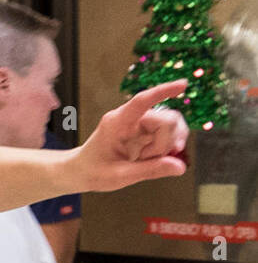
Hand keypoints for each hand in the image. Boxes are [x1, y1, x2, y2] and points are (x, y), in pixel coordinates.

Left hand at [74, 81, 188, 192]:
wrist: (80, 172)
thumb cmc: (93, 172)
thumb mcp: (120, 177)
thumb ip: (150, 170)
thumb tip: (180, 167)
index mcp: (117, 123)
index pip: (142, 100)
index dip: (163, 91)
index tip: (183, 85)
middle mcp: (131, 118)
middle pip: (166, 118)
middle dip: (167, 141)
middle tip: (150, 160)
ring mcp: (139, 123)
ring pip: (171, 124)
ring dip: (168, 144)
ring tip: (149, 160)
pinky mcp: (145, 131)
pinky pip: (167, 132)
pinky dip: (168, 146)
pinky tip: (156, 158)